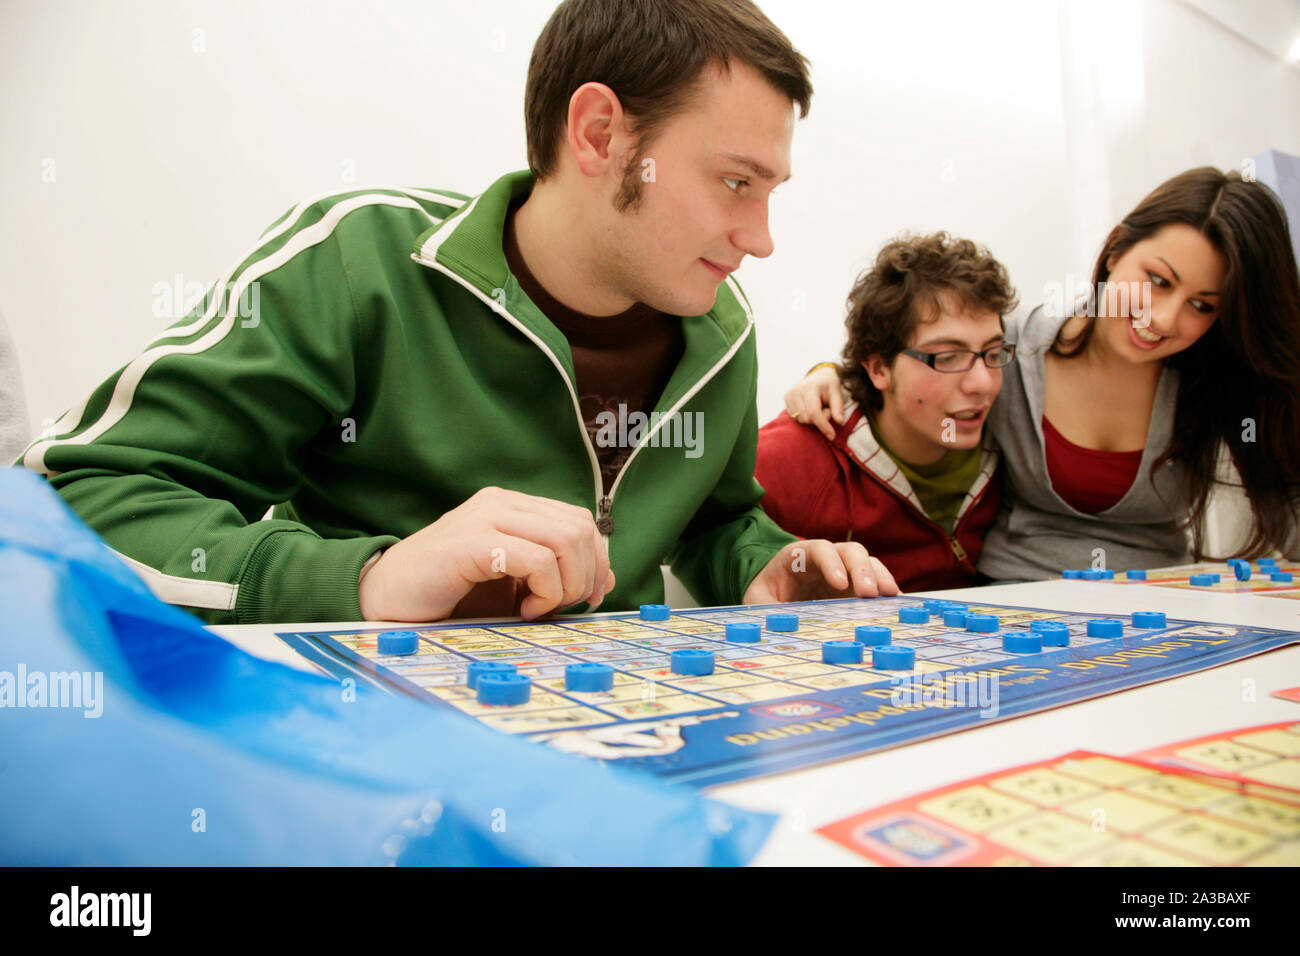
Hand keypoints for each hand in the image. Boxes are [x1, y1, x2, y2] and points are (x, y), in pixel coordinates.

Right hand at [358, 486, 614, 621]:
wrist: (382, 602)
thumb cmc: (445, 596)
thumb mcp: (511, 586)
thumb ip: (553, 577)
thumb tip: (606, 580)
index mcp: (511, 506)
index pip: (579, 520)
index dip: (596, 561)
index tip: (585, 597)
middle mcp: (500, 502)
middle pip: (580, 526)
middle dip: (587, 574)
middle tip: (564, 608)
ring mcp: (485, 517)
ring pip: (566, 539)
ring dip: (568, 584)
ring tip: (542, 610)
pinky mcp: (472, 542)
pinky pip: (537, 560)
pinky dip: (544, 592)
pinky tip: (524, 611)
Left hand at [743, 540, 899, 603]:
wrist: (775, 595)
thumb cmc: (767, 593)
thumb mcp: (757, 599)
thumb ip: (764, 607)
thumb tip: (774, 624)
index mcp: (800, 556)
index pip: (820, 550)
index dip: (832, 563)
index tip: (840, 584)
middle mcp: (828, 558)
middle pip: (851, 552)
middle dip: (862, 570)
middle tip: (871, 593)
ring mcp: (847, 571)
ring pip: (869, 564)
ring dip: (881, 578)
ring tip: (891, 597)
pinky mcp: (858, 588)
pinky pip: (877, 584)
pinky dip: (887, 594)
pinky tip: (896, 607)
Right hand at [784, 364, 843, 439]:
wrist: (818, 376)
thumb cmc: (828, 385)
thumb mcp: (837, 393)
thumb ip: (838, 407)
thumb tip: (839, 421)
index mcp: (810, 387)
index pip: (814, 412)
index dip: (823, 425)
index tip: (832, 436)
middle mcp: (796, 391)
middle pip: (807, 418)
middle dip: (820, 420)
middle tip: (827, 410)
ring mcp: (789, 395)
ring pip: (801, 420)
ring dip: (812, 419)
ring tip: (818, 407)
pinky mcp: (786, 399)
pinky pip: (796, 418)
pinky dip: (805, 417)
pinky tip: (810, 408)